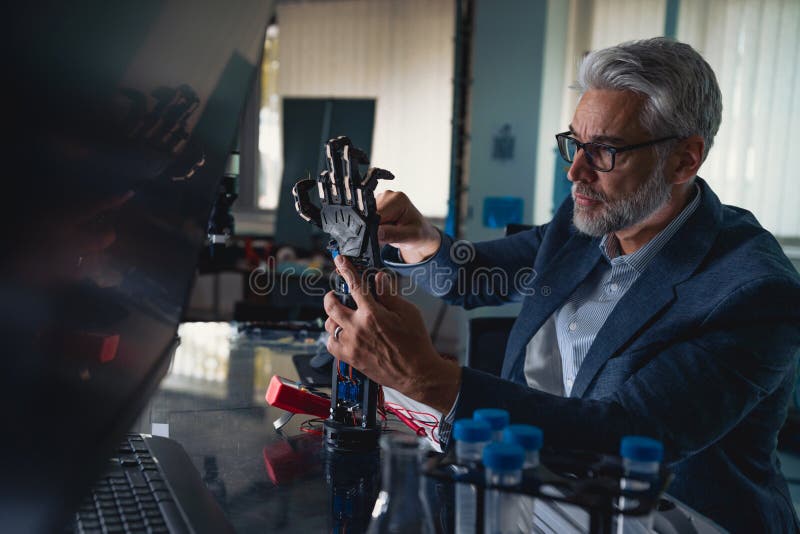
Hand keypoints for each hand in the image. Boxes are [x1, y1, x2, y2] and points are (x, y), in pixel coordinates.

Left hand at [324, 255, 460, 412]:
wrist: (416, 373)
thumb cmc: (415, 343)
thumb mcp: (408, 312)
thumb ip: (389, 294)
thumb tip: (378, 278)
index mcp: (373, 314)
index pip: (355, 285)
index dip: (346, 269)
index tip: (340, 260)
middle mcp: (358, 328)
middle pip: (331, 305)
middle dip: (331, 295)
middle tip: (335, 294)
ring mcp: (351, 344)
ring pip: (329, 324)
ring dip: (332, 317)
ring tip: (342, 316)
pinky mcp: (349, 359)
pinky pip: (330, 344)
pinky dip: (333, 336)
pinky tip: (343, 334)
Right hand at [376, 190, 440, 263]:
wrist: (420, 232)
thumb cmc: (419, 232)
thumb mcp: (411, 236)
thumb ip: (393, 234)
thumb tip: (376, 232)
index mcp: (398, 199)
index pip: (376, 214)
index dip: (377, 228)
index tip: (385, 236)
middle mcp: (388, 195)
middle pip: (370, 215)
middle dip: (377, 228)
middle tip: (392, 232)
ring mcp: (382, 199)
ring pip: (368, 218)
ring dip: (377, 227)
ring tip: (392, 229)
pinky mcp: (378, 205)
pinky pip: (369, 218)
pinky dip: (376, 225)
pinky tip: (388, 226)